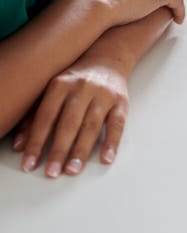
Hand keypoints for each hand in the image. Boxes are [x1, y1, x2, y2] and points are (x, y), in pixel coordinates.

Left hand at [12, 53, 129, 177]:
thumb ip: (35, 117)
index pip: (45, 118)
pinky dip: (112, 143)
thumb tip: (19, 146)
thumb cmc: (76, 80)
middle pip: (69, 123)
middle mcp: (82, 88)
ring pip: (92, 126)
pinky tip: (106, 159)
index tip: (30, 164)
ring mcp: (103, 94)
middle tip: (52, 173)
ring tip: (73, 171)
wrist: (108, 59)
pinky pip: (117, 124)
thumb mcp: (52, 91)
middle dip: (59, 150)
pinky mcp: (121, 101)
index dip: (36, 142)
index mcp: (60, 84)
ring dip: (81, 151)